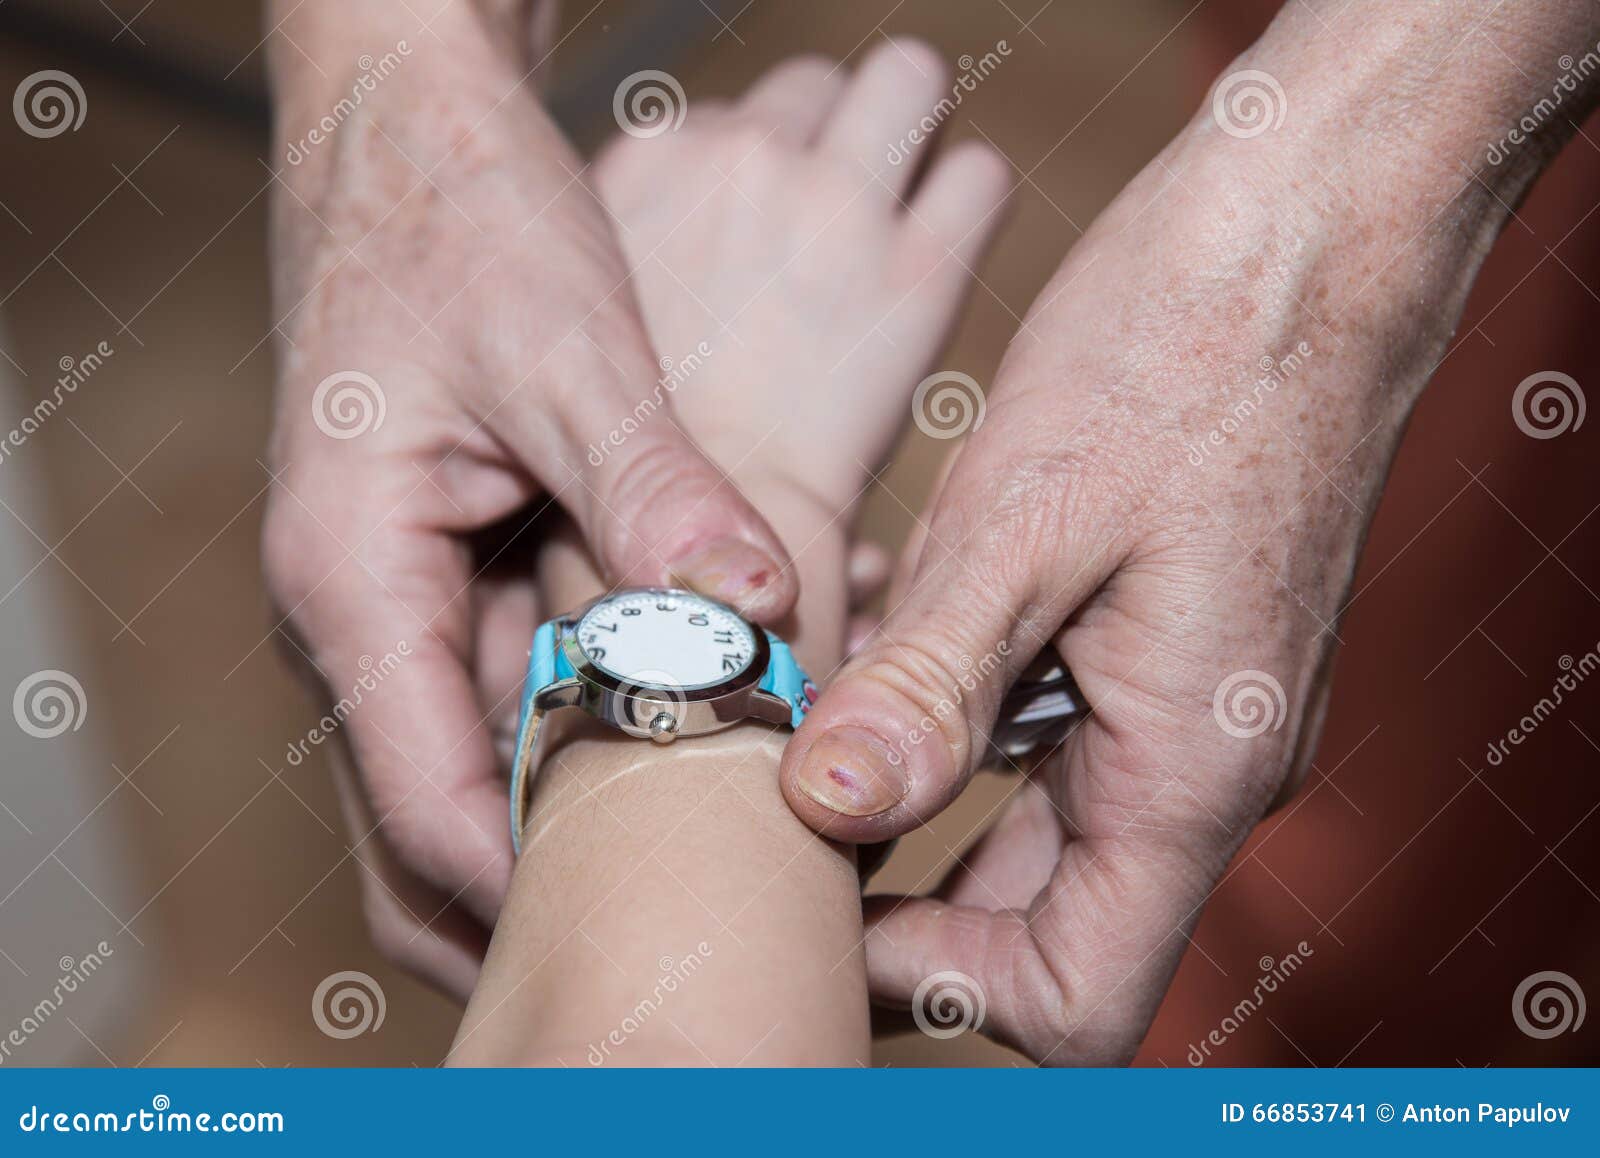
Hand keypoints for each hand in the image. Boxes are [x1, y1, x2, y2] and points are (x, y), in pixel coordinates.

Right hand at [260, 6, 794, 996]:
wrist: (410, 132)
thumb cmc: (454, 220)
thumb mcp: (564, 349)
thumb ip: (652, 488)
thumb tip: (755, 612)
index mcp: (351, 581)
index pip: (424, 806)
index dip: (529, 891)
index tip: (648, 937)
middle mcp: (363, 617)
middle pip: (432, 830)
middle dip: (550, 892)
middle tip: (690, 932)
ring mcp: (408, 601)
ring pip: (490, 766)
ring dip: (598, 801)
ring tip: (732, 830)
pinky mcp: (457, 570)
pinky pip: (527, 683)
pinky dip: (613, 712)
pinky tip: (724, 694)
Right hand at [591, 42, 1009, 516]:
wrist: (711, 547)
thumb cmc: (654, 460)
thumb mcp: (610, 332)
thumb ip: (663, 256)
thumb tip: (710, 245)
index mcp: (646, 168)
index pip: (728, 113)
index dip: (764, 171)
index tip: (772, 237)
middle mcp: (734, 159)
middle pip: (818, 83)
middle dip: (843, 136)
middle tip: (850, 222)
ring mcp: (832, 203)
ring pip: (907, 82)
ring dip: (915, 139)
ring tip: (907, 221)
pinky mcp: (920, 266)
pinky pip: (979, 175)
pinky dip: (973, 207)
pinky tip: (946, 261)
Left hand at [779, 5, 1577, 1061]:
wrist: (1304, 231)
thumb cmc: (1184, 348)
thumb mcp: (1028, 520)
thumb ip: (936, 683)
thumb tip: (832, 809)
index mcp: (1190, 772)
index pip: (1074, 995)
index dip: (938, 983)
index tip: (822, 899)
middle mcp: (1199, 769)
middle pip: (1043, 924)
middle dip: (903, 890)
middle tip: (782, 805)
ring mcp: (1187, 714)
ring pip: (1034, 827)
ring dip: (924, 790)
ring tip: (821, 708)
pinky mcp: (1161, 653)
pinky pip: (1051, 739)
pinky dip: (962, 715)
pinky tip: (893, 634)